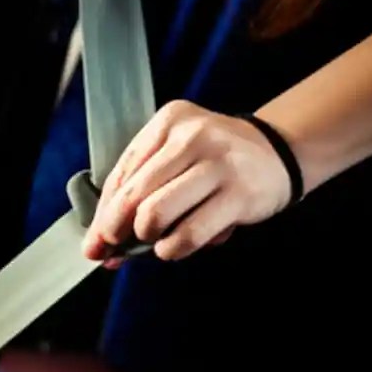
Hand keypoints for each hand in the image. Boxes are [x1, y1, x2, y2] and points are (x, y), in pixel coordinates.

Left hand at [82, 100, 292, 265]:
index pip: (122, 173)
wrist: (278, 152)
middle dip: (114, 230)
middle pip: (133, 195)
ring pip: (155, 213)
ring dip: (145, 237)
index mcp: (169, 121)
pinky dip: (172, 248)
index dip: (102, 213)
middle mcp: (192, 136)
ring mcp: (218, 163)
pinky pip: (189, 233)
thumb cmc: (213, 161)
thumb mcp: (175, 157)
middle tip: (112, 251)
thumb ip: (139, 191)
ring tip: (154, 241)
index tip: (93, 242)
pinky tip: (172, 248)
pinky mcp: (239, 194)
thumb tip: (100, 242)